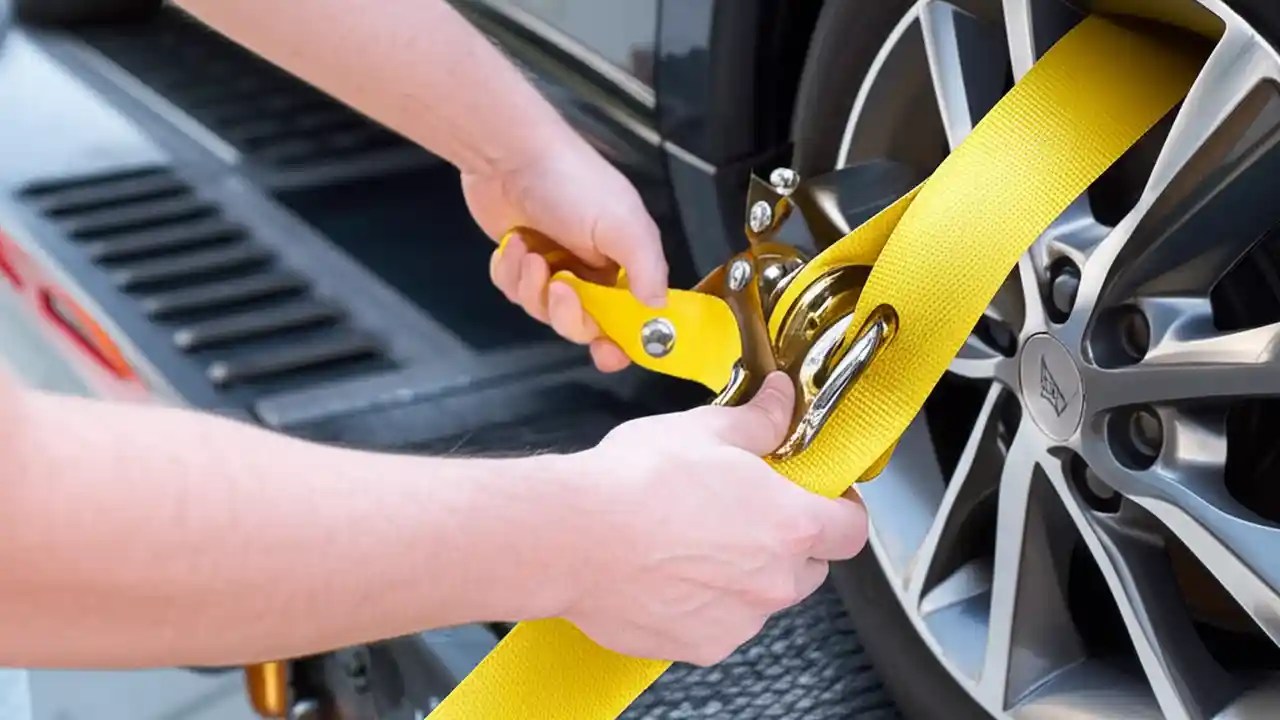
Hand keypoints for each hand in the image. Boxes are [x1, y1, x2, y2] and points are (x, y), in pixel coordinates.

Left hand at [462, 137, 666, 372]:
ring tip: (531, 251)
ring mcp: (554, 266)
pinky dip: (510, 273)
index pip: (631, 319)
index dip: (623, 342)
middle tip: (558, 286)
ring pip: (542, 311)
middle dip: (568, 313)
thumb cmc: (572, 183)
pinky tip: (513, 243)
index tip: (608, 353)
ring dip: (533, 286)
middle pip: (583, 324)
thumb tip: (659, 308)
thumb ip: (647, 269)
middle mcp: (592, 269)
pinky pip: (514, 292)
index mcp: (625, 262)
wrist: (508, 153)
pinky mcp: (518, 262)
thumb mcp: (623, 225)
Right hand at [555, 374, 868, 665]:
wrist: (571, 536)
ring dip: (745, 575)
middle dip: (789, 542)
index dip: (841, 510)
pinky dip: (706, 605)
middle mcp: (773, 581)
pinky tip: (670, 573)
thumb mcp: (705, 430)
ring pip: (762, 598)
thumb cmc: (635, 483)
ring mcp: (738, 621)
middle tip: (747, 512)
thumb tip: (780, 400)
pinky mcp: (700, 647)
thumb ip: (758, 421)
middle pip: (809, 567)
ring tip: (695, 542)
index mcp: (789, 525)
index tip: (820, 496)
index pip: (851, 530)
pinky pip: (721, 625)